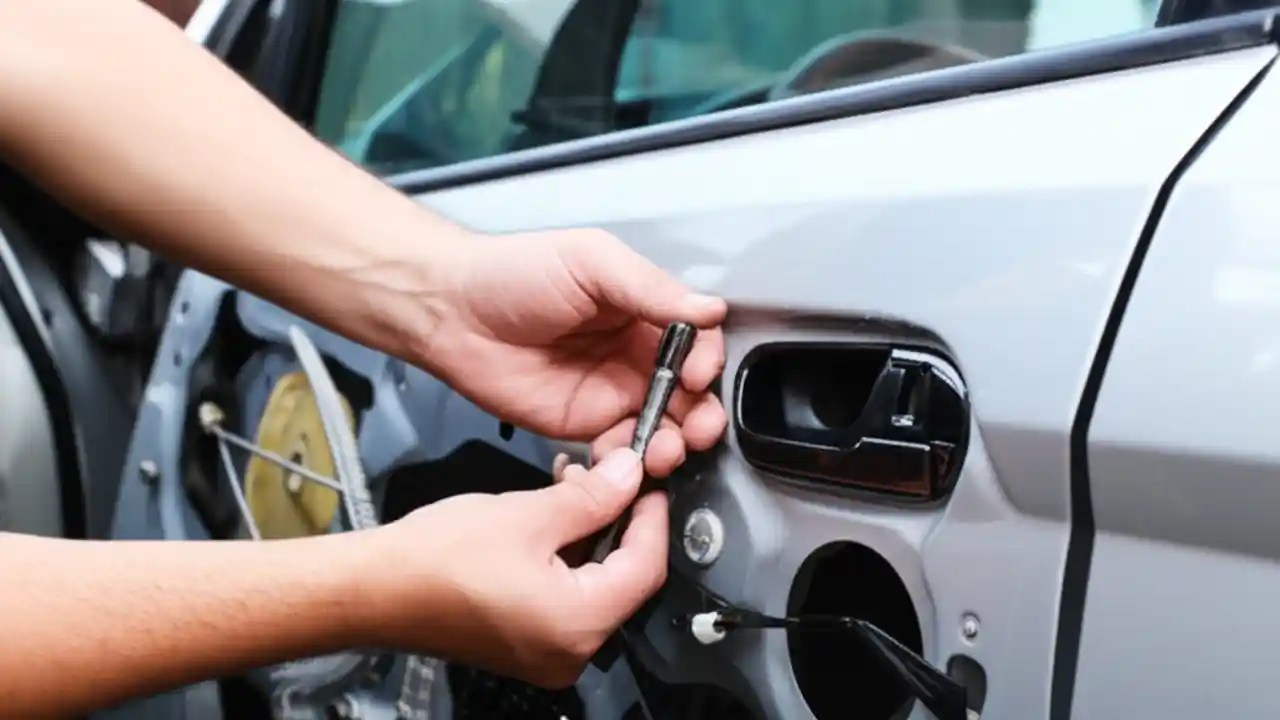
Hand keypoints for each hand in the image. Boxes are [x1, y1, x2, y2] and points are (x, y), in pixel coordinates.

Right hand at [358, 448, 664, 687]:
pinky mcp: (526, 643)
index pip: (646, 567)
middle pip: (623, 579)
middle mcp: (570, 652)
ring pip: (594, 584)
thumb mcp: (529, 514)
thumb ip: (592, 497)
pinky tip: (551, 516)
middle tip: (608, 476)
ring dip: (589, 534)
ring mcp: (548, 653)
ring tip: (571, 487)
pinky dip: (565, 557)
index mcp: (578, 625)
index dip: (652, 516)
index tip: (648, 480)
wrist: (373, 589)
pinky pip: (566, 597)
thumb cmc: (435, 561)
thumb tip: (631, 475)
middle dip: (618, 521)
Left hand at [417, 228, 727, 475]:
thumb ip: (650, 287)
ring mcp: (612, 391)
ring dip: (675, 443)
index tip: (696, 375)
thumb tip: (710, 308)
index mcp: (642, 307)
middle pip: (690, 391)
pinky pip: (622, 449)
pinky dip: (633, 461)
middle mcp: (634, 351)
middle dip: (702, 414)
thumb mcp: (590, 262)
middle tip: (698, 428)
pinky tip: (630, 460)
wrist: (452, 313)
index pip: (696, 339)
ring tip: (665, 450)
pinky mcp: (585, 425)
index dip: (705, 361)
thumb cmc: (514, 273)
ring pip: (664, 425)